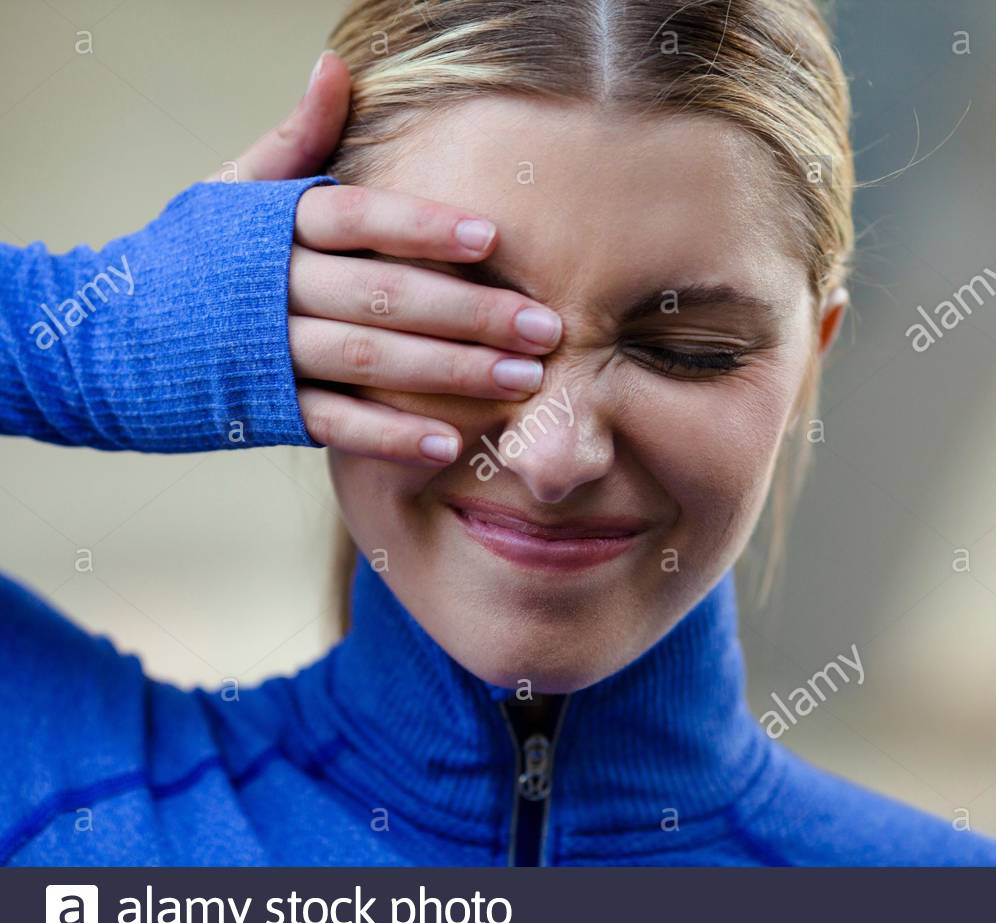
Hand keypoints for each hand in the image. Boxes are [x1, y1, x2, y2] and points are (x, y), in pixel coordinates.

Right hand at [214, 52, 562, 464]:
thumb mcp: (235, 188)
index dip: (425, 226)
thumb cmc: (195, 255)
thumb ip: (298, 139)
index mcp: (276, 226)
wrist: (109, 335)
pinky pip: (336, 425)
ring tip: (521, 381)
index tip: (493, 238)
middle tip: (545, 327)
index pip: (360, 219)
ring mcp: (270, 352)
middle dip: (471, 313)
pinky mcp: (267, 407)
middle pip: (384, 295)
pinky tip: (450, 443)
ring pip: (371, 361)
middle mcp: (276, 287)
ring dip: (451, 374)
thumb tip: (335, 65)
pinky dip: (391, 437)